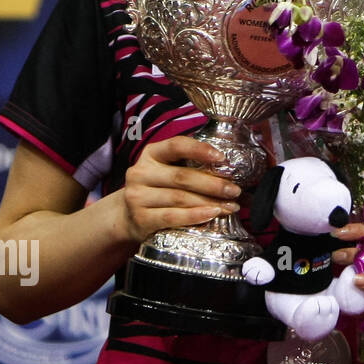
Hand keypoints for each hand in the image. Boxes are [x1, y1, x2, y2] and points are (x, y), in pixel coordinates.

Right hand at [118, 136, 240, 243]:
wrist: (129, 214)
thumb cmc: (160, 187)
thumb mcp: (169, 169)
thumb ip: (192, 164)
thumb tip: (232, 169)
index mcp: (152, 153)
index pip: (176, 146)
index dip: (200, 150)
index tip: (222, 158)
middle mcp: (141, 172)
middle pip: (182, 177)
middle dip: (213, 184)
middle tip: (235, 190)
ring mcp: (138, 196)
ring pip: (180, 198)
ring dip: (209, 202)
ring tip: (230, 206)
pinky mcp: (141, 218)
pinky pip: (172, 216)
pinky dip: (195, 215)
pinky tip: (212, 214)